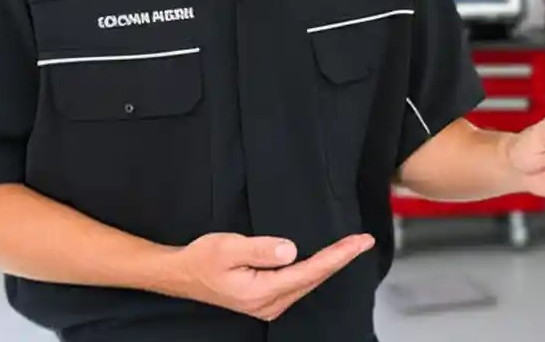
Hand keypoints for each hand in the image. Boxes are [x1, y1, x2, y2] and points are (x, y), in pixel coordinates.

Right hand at [169, 232, 373, 320]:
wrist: (180, 274)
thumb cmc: (201, 259)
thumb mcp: (228, 247)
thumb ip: (261, 248)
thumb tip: (291, 250)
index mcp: (262, 291)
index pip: (310, 271)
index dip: (338, 256)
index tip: (359, 242)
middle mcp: (269, 303)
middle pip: (314, 279)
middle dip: (341, 259)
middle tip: (363, 241)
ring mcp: (268, 304)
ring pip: (308, 283)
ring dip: (330, 265)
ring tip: (351, 248)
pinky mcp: (265, 299)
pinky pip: (299, 284)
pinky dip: (316, 270)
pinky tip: (326, 260)